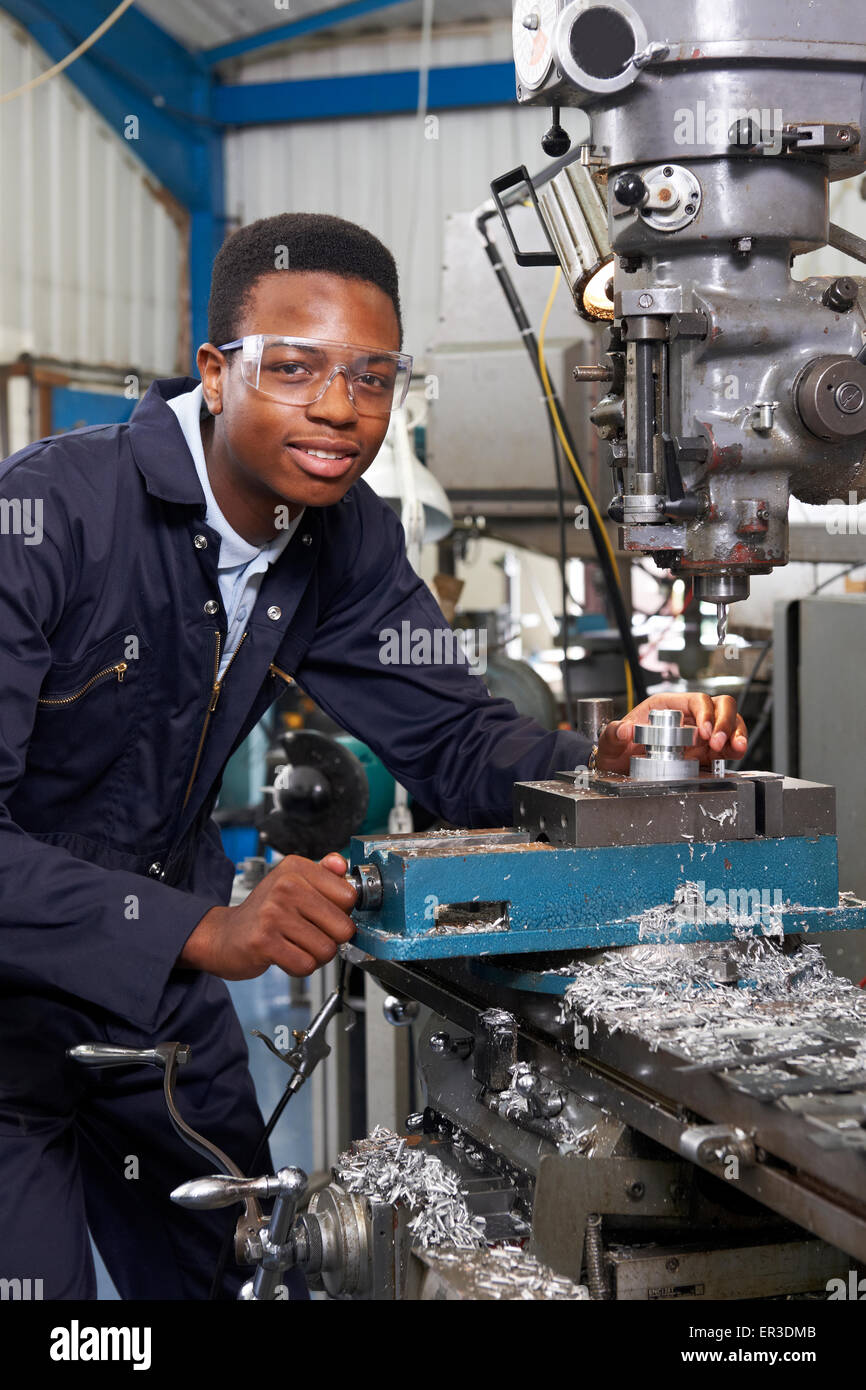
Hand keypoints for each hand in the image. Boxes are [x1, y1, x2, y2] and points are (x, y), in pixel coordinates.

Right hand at [179, 851, 356, 978]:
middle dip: (332, 940)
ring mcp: (273, 913)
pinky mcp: (264, 942)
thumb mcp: (291, 883)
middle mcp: (285, 886)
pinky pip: (305, 965)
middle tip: (312, 935)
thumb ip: (322, 873)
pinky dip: (299, 967)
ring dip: (315, 956)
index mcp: (296, 868)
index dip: (343, 913)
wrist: (223, 935)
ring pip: (326, 950)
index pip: (349, 895)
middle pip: (343, 927)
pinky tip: (286, 955)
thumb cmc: (264, 912)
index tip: (327, 914)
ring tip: (296, 945)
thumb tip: (342, 863)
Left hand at [595, 693, 747, 774]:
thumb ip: (613, 734)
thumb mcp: (609, 742)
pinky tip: (737, 752)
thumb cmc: (617, 749)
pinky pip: (729, 744)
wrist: (620, 769)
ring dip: (736, 733)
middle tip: (717, 742)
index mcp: (668, 706)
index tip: (703, 730)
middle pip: (720, 706)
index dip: (705, 712)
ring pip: (730, 722)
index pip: (696, 699)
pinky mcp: (707, 752)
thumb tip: (625, 729)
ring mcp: (700, 733)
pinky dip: (737, 747)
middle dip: (724, 722)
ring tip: (735, 748)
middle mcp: (688, 716)